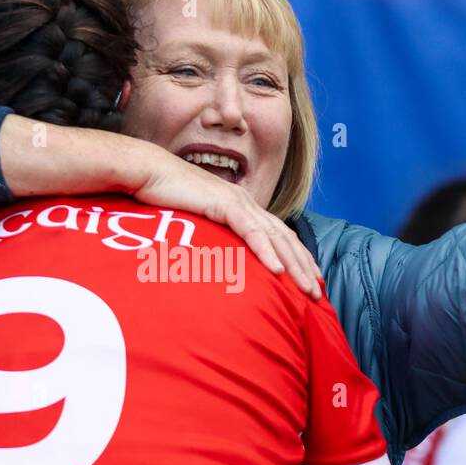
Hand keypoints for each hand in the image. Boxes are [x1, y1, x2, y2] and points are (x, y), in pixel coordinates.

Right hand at [131, 150, 323, 299]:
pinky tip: (277, 270)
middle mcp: (246, 203)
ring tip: (305, 288)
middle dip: (303, 266)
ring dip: (293, 265)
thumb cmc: (166, 197)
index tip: (310, 278)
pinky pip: (251, 232)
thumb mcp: (196, 221)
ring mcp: (238, 202)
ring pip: (274, 237)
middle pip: (284, 238)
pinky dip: (266, 252)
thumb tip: (217, 258)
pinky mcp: (224, 204)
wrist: (149, 171)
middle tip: (316, 293)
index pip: (279, 234)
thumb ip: (212, 234)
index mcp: (243, 206)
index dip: (297, 256)